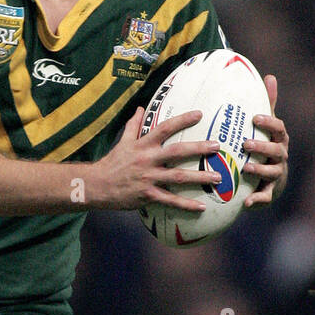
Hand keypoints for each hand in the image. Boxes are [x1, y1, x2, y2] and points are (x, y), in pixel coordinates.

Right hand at [89, 105, 221, 210]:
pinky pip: (170, 200)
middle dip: (198, 148)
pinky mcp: (147, 195)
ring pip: (178, 177)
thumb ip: (133, 125)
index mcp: (143, 145)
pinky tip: (201, 207)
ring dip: (199, 177)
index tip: (200, 114)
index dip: (182, 120)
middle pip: (177, 152)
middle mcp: (148, 160)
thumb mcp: (122, 142)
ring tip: (218, 178)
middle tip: (217, 147)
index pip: (165, 128)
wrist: (96, 185)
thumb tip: (141, 108)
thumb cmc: (111, 163)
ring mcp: (148, 178)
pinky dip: (186, 204)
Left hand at [243, 74, 287, 206]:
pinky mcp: (269, 191)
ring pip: (271, 171)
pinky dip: (257, 200)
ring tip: (245, 168)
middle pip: (276, 150)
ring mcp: (276, 174)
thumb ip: (268, 104)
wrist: (271, 179)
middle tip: (245, 144)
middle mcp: (281, 156)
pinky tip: (246, 202)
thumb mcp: (267, 126)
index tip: (254, 118)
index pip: (278, 128)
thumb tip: (270, 76)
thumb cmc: (266, 145)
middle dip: (262, 147)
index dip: (268, 123)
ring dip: (259, 169)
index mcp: (279, 139)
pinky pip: (265, 196)